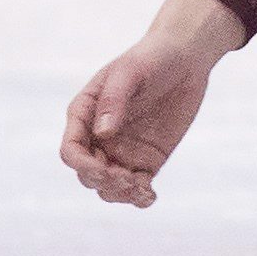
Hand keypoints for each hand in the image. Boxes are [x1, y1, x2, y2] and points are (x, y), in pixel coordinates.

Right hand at [58, 0, 242, 208]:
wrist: (185, 58)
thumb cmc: (151, 58)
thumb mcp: (130, 72)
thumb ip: (113, 100)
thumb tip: (102, 134)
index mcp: (84, 115)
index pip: (71, 151)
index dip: (83, 166)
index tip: (104, 170)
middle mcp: (99, 138)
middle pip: (88, 175)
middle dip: (104, 182)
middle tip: (128, 179)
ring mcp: (122, 151)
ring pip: (109, 187)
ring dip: (119, 195)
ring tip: (141, 190)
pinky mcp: (147, 160)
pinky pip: (137, 186)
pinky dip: (139, 197)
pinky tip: (149, 196)